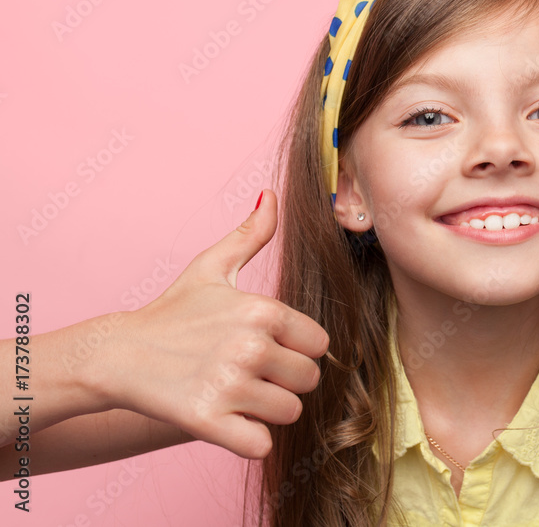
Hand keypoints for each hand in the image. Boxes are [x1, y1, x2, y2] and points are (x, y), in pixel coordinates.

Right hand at [99, 190, 328, 457]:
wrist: (118, 354)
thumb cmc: (173, 312)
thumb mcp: (212, 267)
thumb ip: (251, 234)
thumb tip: (272, 195)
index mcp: (263, 309)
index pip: (320, 345)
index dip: (298, 350)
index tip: (270, 349)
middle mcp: (251, 345)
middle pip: (309, 380)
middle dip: (286, 382)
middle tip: (252, 375)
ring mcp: (229, 383)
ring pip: (289, 413)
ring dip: (269, 411)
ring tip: (240, 396)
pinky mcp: (207, 420)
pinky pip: (261, 444)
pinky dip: (250, 439)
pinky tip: (231, 421)